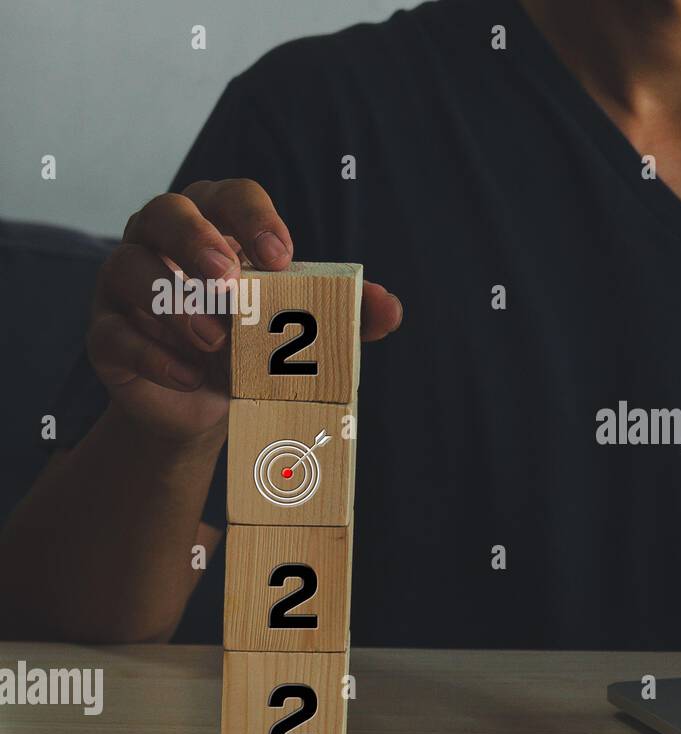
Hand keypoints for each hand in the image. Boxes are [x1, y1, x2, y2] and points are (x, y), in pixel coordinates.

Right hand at [88, 178, 402, 442]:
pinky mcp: (104, 334)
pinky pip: (113, 333)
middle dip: (196, 241)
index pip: (229, 195)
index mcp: (216, 223)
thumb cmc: (255, 345)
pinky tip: (190, 376)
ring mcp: (125, 284)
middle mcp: (162, 241)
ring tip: (215, 341)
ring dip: (175, 304)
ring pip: (129, 268)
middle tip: (229, 279)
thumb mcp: (304, 330)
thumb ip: (347, 315)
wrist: (206, 406)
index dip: (253, 217)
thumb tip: (391, 309)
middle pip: (165, 213)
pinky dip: (153, 355)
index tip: (282, 256)